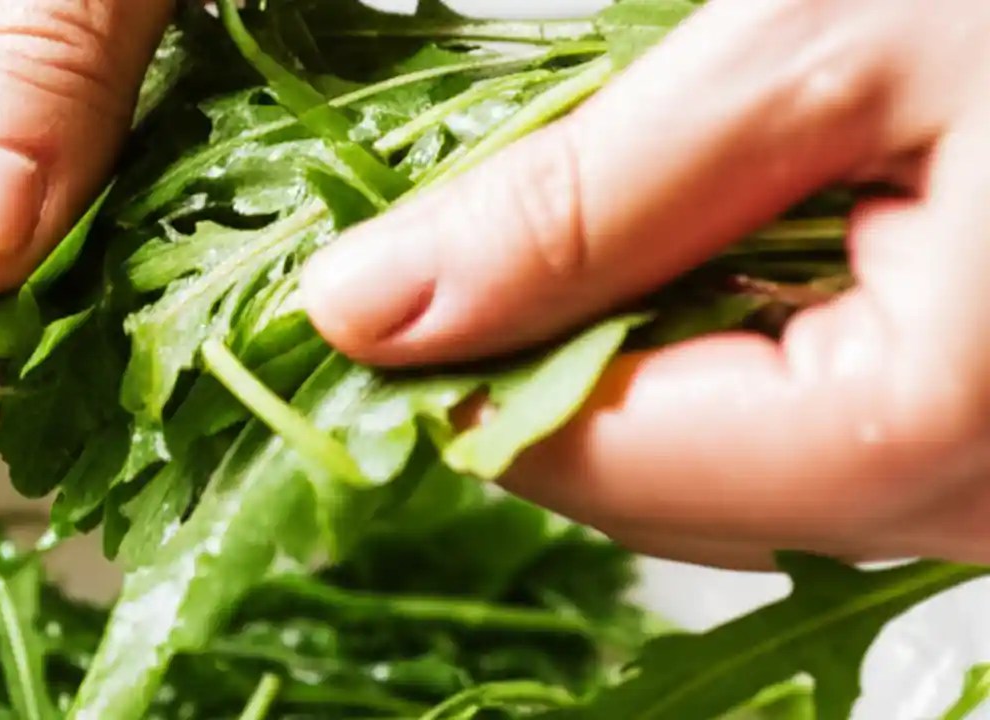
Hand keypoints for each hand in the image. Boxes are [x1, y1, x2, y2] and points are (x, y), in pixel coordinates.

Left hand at [303, 0, 989, 568]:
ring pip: (711, 455)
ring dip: (632, 330)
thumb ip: (577, 206)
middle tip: (500, 208)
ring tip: (656, 190)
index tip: (367, 283)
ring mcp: (978, 483)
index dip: (449, 369)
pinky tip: (744, 223)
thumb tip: (370, 309)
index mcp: (912, 434)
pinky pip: (796, 421)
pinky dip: (724, 328)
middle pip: (638, 472)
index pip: (576, 458)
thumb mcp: (819, 50)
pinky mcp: (982, 436)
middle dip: (543, 340)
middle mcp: (960, 503)